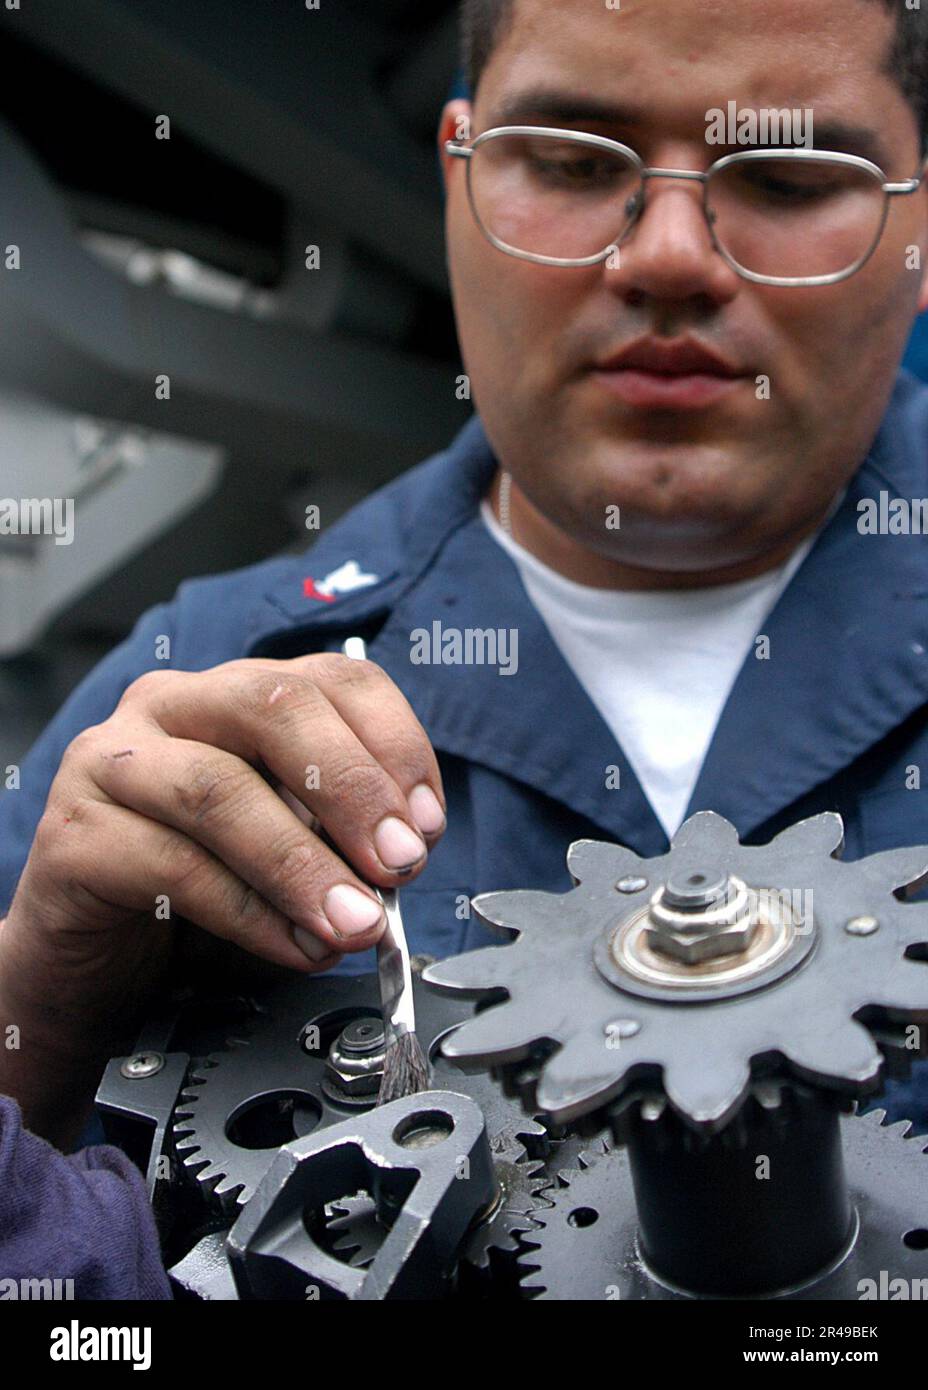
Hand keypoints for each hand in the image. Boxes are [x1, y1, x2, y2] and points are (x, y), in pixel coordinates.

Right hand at [0, 654, 444, 1136]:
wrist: (92, 954)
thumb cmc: (202, 886)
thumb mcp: (290, 843)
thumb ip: (342, 833)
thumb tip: (408, 849)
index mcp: (235, 691)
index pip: (332, 678)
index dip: (395, 744)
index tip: (428, 823)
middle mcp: (170, 706)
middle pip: (273, 708)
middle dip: (353, 789)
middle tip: (401, 865)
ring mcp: (111, 763)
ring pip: (219, 789)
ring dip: (304, 865)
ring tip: (355, 922)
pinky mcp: (75, 836)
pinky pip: (173, 866)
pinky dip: (251, 914)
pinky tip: (294, 946)